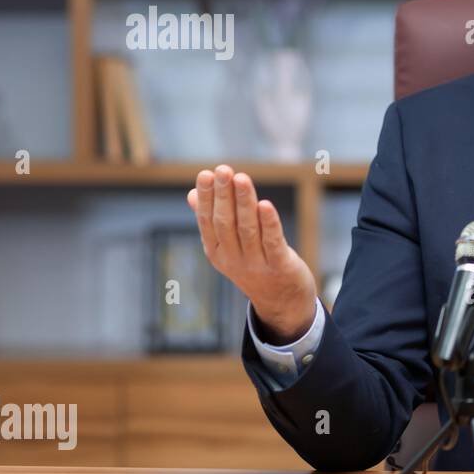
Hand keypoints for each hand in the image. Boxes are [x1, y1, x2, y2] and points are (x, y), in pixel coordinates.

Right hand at [186, 164, 317, 341]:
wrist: (283, 304)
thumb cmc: (255, 266)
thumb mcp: (229, 248)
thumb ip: (213, 222)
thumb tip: (191, 194)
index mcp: (217, 252)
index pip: (208, 221)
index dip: (206, 197)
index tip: (205, 173)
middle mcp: (233, 259)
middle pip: (225, 223)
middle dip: (223, 194)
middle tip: (223, 169)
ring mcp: (256, 264)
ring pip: (247, 229)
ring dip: (244, 202)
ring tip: (241, 178)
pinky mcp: (279, 266)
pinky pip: (272, 242)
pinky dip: (268, 223)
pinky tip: (265, 204)